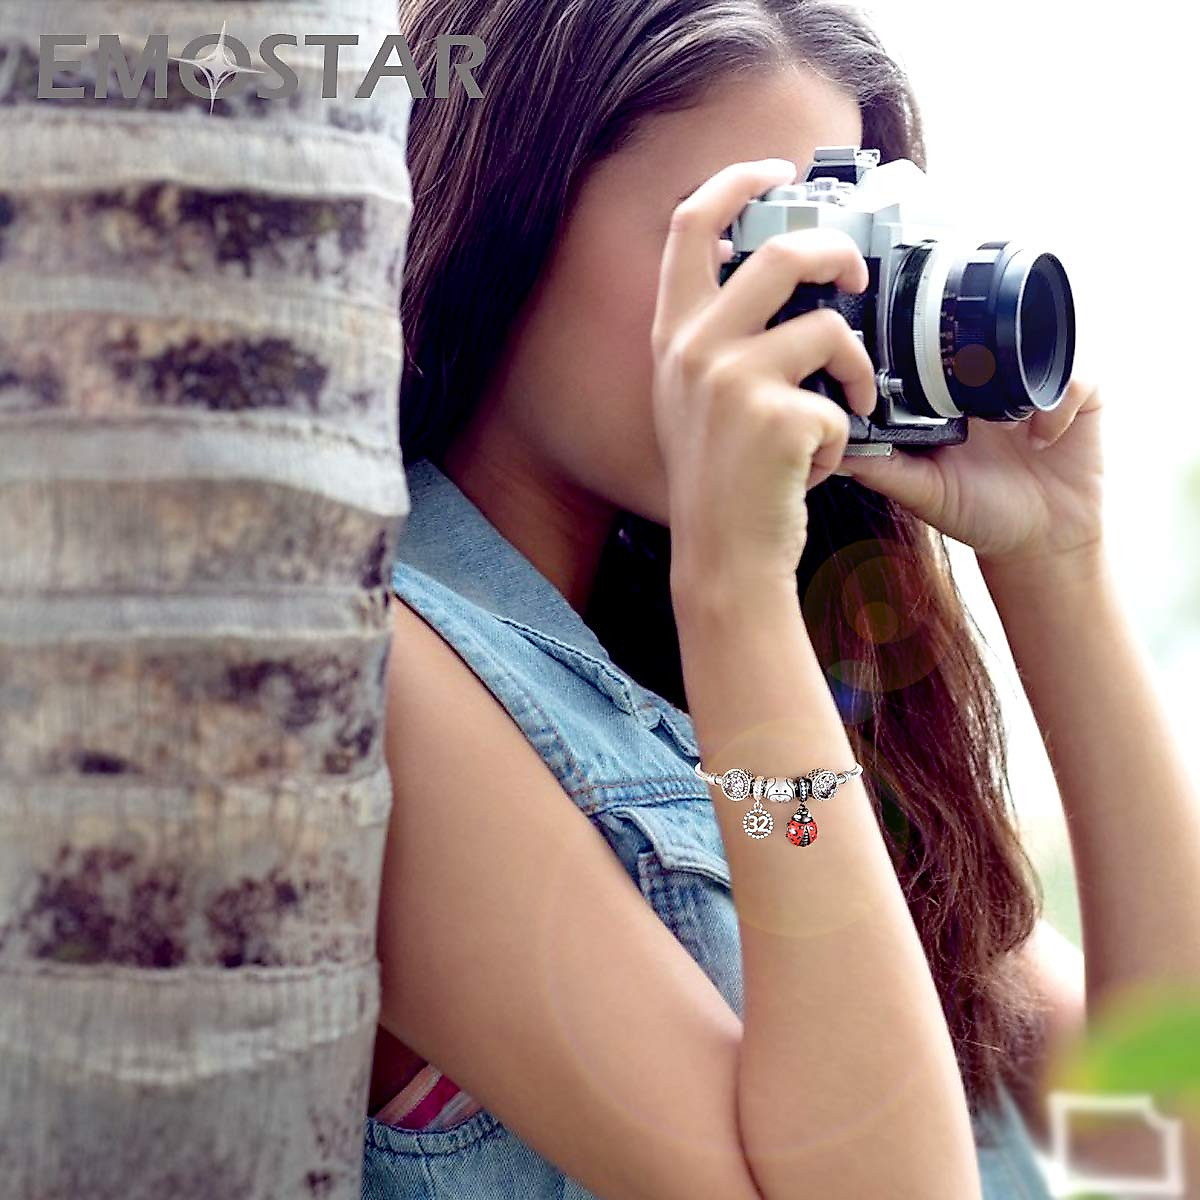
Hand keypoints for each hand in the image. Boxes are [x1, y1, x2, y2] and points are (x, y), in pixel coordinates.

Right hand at [651, 157, 879, 594]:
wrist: (721, 557)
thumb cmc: (718, 480)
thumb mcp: (690, 398)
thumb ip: (713, 336)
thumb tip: (766, 275)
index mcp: (673, 336)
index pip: (689, 224)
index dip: (735, 181)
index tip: (774, 172)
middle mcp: (695, 348)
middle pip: (783, 252)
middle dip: (838, 252)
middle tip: (856, 274)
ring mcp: (734, 381)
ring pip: (831, 328)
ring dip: (857, 367)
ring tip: (853, 401)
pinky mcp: (777, 418)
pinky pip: (840, 402)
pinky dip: (842, 436)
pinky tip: (816, 466)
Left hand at [833, 373, 1104, 569]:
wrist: (1039, 543)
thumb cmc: (977, 515)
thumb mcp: (922, 492)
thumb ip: (882, 467)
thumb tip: (838, 448)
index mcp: (951, 398)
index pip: (938, 353)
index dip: (929, 351)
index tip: (922, 370)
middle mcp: (994, 385)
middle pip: (987, 338)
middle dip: (978, 357)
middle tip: (970, 399)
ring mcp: (1037, 388)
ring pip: (1034, 347)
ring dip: (1021, 377)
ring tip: (1007, 422)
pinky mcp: (1079, 400)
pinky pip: (1076, 379)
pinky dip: (1057, 406)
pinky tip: (1041, 441)